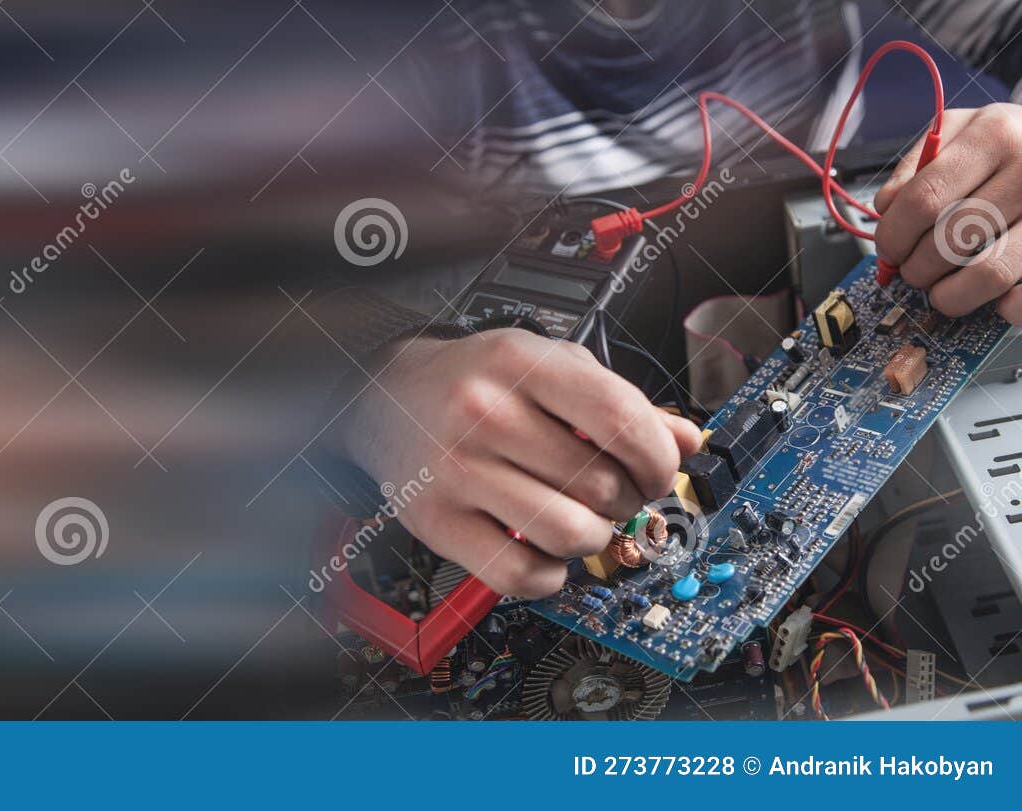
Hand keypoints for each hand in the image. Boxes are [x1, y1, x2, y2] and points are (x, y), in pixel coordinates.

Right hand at [333, 328, 700, 597]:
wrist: (382, 396)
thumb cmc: (474, 381)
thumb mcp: (545, 365)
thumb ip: (617, 400)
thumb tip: (685, 441)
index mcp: (521, 365)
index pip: (620, 419)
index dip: (657, 458)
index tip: (657, 471)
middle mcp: (486, 414)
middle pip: (602, 485)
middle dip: (627, 501)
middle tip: (613, 495)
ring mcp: (458, 472)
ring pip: (570, 534)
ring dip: (594, 538)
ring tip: (582, 521)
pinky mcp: (437, 522)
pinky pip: (520, 574)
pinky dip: (550, 575)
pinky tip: (547, 551)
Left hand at [875, 103, 1021, 321]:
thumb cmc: (1005, 143)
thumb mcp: (959, 130)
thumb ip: (917, 166)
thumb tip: (886, 210)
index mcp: (992, 138)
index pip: (924, 200)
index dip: (895, 235)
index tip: (888, 249)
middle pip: (951, 240)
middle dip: (917, 267)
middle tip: (911, 270)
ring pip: (989, 272)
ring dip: (950, 293)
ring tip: (940, 288)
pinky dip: (1006, 307)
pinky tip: (994, 299)